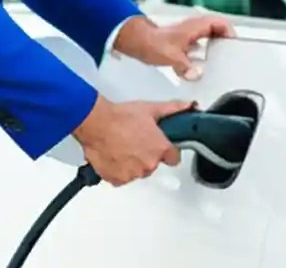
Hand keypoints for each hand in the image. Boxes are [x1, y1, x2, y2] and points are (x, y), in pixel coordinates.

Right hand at [71, 95, 194, 185]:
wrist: (96, 123)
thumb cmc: (120, 117)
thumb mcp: (150, 109)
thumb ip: (173, 109)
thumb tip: (188, 106)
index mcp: (160, 149)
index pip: (173, 158)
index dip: (167, 151)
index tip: (159, 146)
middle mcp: (149, 165)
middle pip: (153, 164)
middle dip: (146, 155)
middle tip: (135, 140)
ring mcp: (133, 174)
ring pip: (137, 171)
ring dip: (132, 162)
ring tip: (121, 146)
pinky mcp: (117, 179)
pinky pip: (121, 177)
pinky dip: (118, 169)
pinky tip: (113, 154)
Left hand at [114, 14, 234, 79]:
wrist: (136, 40)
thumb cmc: (151, 42)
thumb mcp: (171, 56)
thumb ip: (184, 66)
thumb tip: (196, 74)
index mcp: (194, 26)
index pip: (219, 22)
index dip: (230, 31)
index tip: (235, 42)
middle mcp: (192, 28)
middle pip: (216, 29)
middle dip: (224, 39)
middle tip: (230, 51)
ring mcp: (187, 34)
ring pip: (207, 36)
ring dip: (214, 45)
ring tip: (219, 59)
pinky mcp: (181, 41)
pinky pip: (198, 44)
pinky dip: (203, 52)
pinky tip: (200, 65)